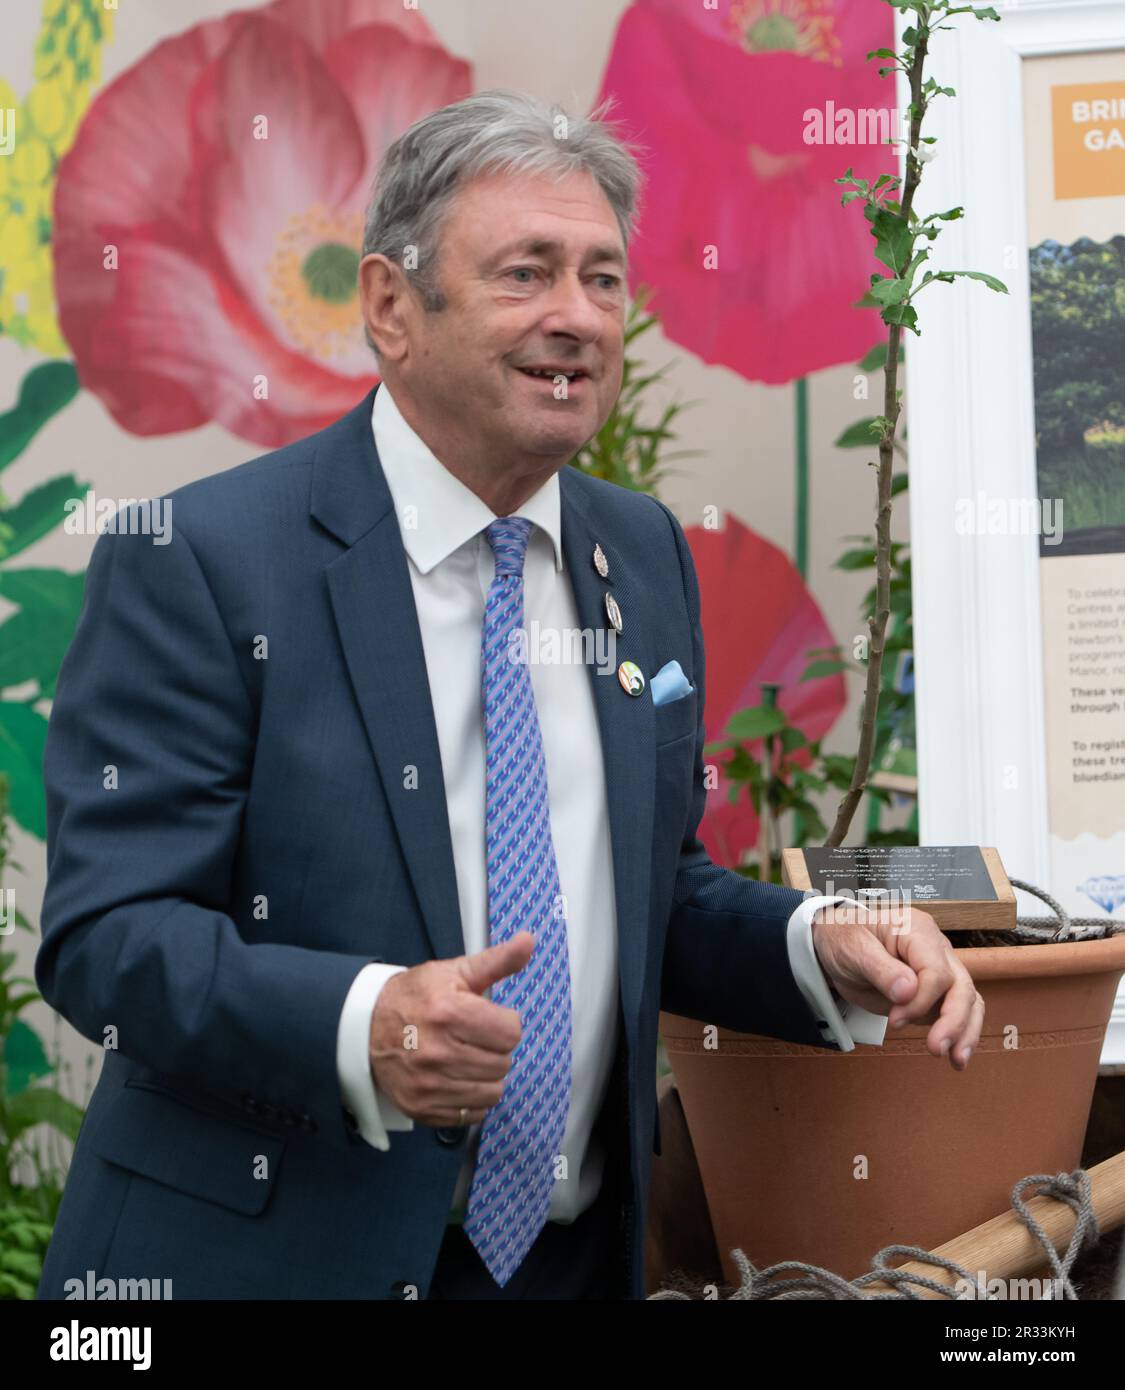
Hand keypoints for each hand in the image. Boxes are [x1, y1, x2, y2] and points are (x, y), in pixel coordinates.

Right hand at [368, 931, 534, 1126]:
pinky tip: (457, 1078)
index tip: (489, 1018)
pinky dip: (472, 1098)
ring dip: (487, 1074)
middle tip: (475, 1037)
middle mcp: (437, 1051)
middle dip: (495, 1048)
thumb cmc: (415, 996)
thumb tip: (528, 941)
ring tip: (468, 1057)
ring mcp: (428, 1084)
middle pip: (503, 1062)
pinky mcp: (421, 1107)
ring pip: (493, 1091)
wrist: (365, 1025)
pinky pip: (473, 1114)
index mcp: (449, 1012)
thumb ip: (497, 960)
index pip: (511, 1032)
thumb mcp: (455, 971)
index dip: (505, 1023)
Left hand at [810, 902, 982, 1069]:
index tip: (894, 1019)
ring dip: (966, 1032)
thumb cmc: (844, 939)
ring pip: (969, 1000)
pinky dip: (961, 1033)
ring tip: (957, 1060)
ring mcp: (940, 969)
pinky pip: (958, 1010)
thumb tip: (909, 990)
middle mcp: (936, 949)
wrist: (836, 944)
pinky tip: (955, 1056)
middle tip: (936, 1048)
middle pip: (961, 986)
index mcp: (917, 931)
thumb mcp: (853, 949)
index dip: (921, 1001)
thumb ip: (881, 969)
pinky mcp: (936, 991)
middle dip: (954, 1021)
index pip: (936, 971)